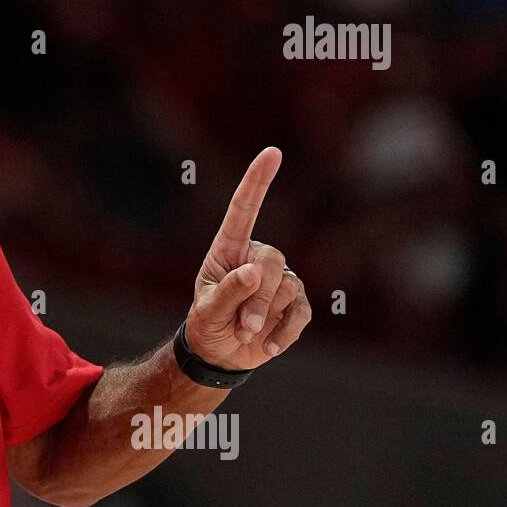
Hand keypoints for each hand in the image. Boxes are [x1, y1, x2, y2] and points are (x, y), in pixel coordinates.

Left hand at [185, 147, 310, 370]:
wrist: (220, 353)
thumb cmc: (208, 323)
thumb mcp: (206, 311)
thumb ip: (227, 293)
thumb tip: (254, 273)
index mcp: (230, 250)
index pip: (244, 210)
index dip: (258, 181)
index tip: (272, 152)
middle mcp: (258, 258)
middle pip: (273, 263)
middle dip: (259, 297)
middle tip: (243, 325)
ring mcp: (281, 280)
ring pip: (287, 289)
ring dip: (264, 318)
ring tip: (244, 332)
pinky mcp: (296, 304)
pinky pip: (300, 313)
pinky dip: (284, 332)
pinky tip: (268, 345)